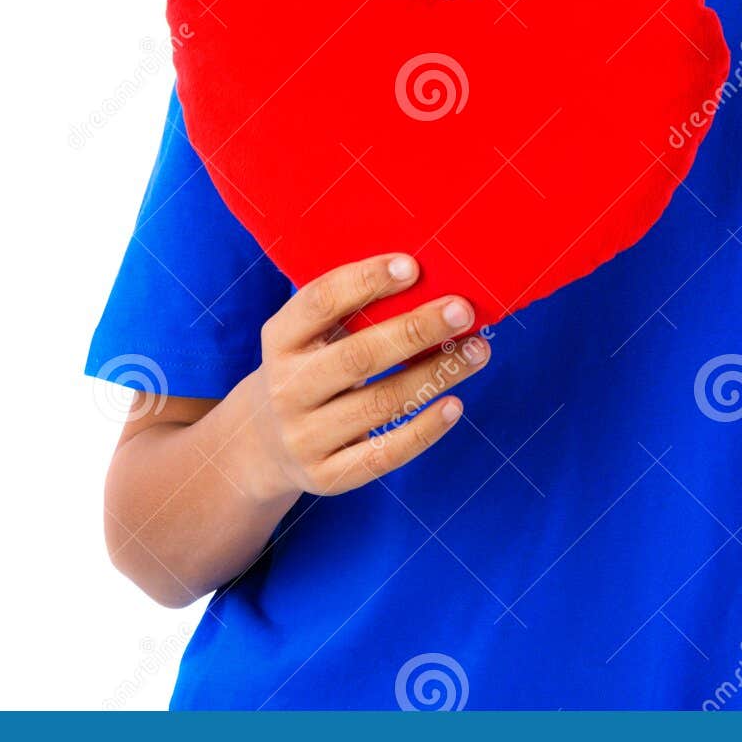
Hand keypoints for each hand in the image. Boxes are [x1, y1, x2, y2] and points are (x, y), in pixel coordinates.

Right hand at [247, 252, 487, 498]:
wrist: (263, 444)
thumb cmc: (310, 367)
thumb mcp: (312, 335)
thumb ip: (353, 309)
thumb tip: (429, 281)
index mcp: (281, 339)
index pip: (320, 302)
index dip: (366, 281)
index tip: (413, 265)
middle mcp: (286, 388)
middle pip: (357, 356)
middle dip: (416, 330)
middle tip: (463, 311)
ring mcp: (304, 436)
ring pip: (380, 403)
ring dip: (435, 375)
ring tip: (477, 351)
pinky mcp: (326, 476)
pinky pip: (384, 454)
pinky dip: (424, 429)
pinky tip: (455, 405)